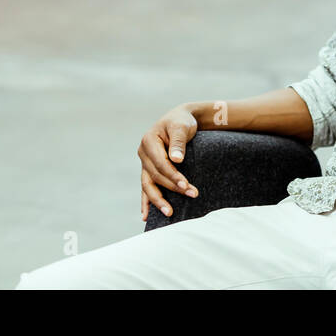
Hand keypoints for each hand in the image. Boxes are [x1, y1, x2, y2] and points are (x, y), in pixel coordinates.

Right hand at [138, 105, 199, 219]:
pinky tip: (145, 216)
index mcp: (149, 141)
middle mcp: (143, 153)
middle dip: (173, 187)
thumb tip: (176, 160)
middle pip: (156, 175)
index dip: (172, 175)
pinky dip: (145, 201)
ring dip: (158, 200)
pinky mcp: (148, 170)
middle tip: (192, 194)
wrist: (179, 119)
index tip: (186, 185)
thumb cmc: (181, 122)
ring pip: (147, 184)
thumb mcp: (181, 127)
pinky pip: (146, 187)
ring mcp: (144, 163)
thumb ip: (178, 142)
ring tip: (169, 213)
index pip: (160, 163)